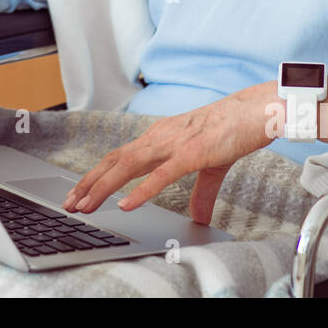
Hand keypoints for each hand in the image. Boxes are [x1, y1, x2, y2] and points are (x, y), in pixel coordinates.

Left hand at [60, 89, 274, 225]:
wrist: (257, 110)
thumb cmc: (233, 130)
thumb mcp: (211, 165)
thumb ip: (200, 192)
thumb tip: (197, 217)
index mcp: (160, 137)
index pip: (119, 157)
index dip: (96, 175)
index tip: (79, 194)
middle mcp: (159, 137)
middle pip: (114, 161)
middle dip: (88, 184)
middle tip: (70, 205)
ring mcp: (173, 144)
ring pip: (128, 166)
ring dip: (103, 187)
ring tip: (86, 205)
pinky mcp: (192, 153)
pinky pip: (161, 174)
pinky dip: (141, 190)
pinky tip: (127, 204)